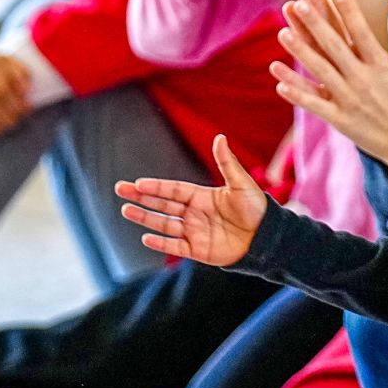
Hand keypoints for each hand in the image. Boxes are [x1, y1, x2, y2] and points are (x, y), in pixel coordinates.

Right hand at [0, 42, 32, 138]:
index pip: (22, 109)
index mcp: (3, 86)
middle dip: (14, 119)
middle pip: (10, 121)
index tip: (24, 109)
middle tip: (13, 116)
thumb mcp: (5, 60)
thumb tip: (28, 90)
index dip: (25, 111)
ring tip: (2, 122)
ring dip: (2, 127)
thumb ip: (22, 72)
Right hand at [117, 133, 268, 264]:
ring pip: (164, 224)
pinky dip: (161, 242)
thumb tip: (220, 137)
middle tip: (120, 190)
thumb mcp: (241, 183)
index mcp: (202, 196)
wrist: (267, 237)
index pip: (173, 190)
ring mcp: (194, 232)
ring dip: (145, 217)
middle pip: (163, 204)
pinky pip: (175, 245)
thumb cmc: (257, 209)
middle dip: (141, 198)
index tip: (138, 183)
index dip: (156, 187)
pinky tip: (145, 237)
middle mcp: (194, 213)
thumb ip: (227, 163)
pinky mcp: (198, 250)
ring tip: (125, 210)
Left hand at [271, 0, 387, 183]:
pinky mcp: (341, 121)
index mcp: (383, 66)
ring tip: (282, 32)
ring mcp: (350, 102)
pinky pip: (316, 105)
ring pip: (320, 72)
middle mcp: (364, 81)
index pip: (360, 30)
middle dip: (315, 23)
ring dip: (300, 53)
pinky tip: (279, 80)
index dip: (346, 6)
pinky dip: (297, 93)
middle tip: (297, 2)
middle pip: (334, 47)